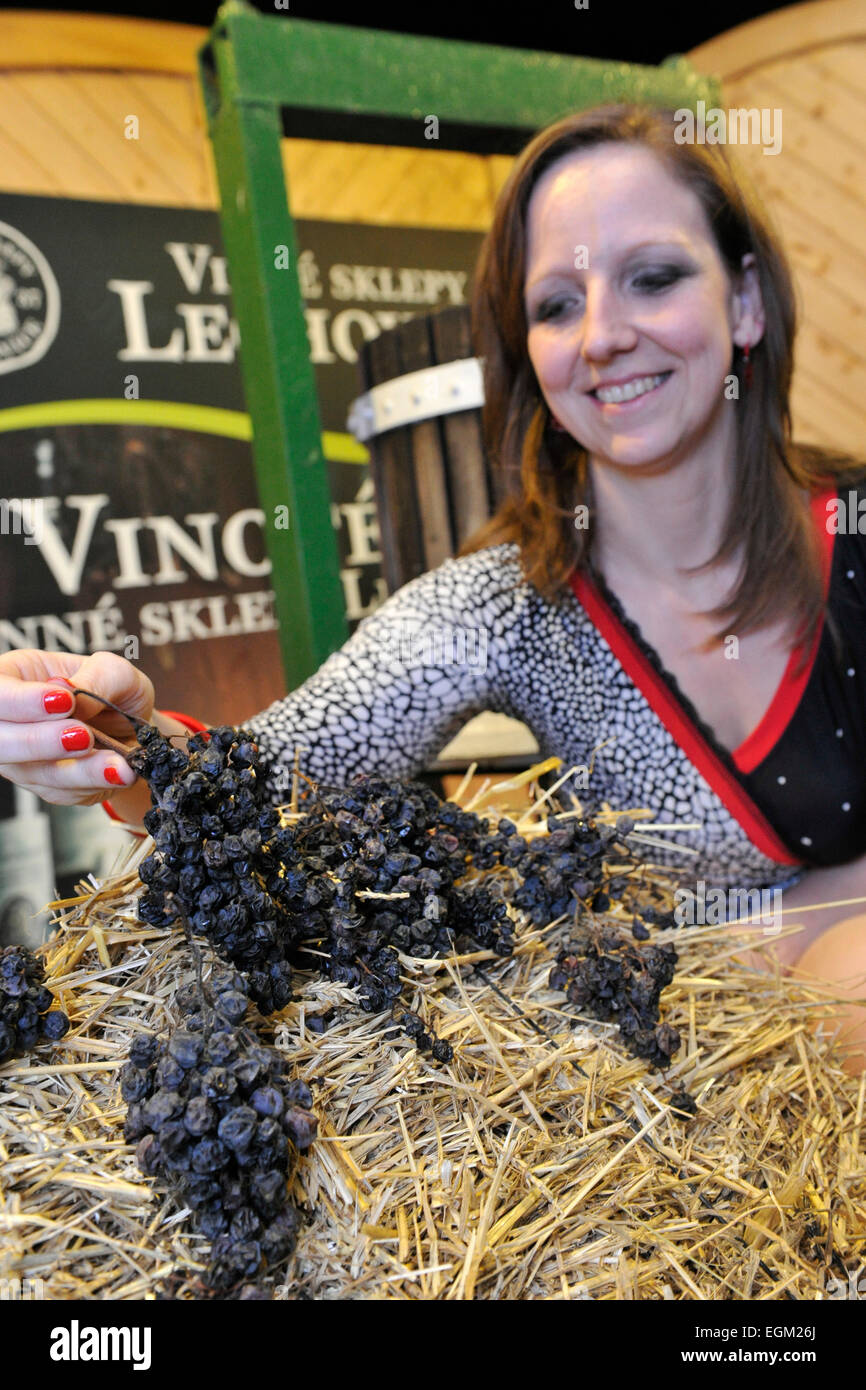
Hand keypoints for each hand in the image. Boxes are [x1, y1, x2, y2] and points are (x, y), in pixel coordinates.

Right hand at [0, 649, 154, 805]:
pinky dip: (93, 782)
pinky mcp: (48, 786)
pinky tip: (118, 772)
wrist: (136, 730)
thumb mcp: (114, 672)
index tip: (63, 701)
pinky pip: (62, 791)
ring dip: (76, 769)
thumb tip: (70, 692)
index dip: (21, 701)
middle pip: (0, 741)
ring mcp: (24, 758)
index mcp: (16, 678)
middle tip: (82, 734)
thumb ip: (95, 678)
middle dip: (38, 741)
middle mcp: (11, 721)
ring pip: (32, 772)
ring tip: (114, 761)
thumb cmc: (114, 692)